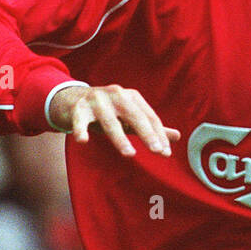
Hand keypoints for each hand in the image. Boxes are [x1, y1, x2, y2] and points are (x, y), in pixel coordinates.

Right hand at [48, 83, 179, 158]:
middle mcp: (116, 95)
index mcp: (131, 97)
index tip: (165, 152)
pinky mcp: (78, 108)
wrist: (73, 99)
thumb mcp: (130, 117)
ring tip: (129, 154)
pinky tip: (83, 141)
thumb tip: (178, 137)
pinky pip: (80, 121)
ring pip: (110, 121)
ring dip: (120, 138)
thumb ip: (152, 127)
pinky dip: (80, 130)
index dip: (158, 134)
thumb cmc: (107, 111)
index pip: (149, 117)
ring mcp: (97, 100)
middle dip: (147, 134)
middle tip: (157, 150)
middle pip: (134, 116)